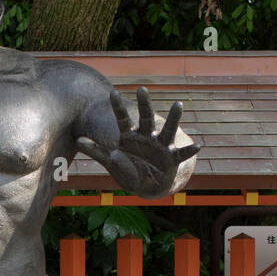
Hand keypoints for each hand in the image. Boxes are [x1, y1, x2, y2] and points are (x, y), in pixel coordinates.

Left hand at [76, 87, 198, 197]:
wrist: (145, 185)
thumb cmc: (128, 170)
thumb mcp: (109, 163)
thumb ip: (95, 151)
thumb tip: (79, 139)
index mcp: (130, 137)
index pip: (123, 120)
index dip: (118, 108)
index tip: (113, 93)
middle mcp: (146, 137)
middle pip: (145, 118)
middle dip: (144, 105)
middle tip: (142, 89)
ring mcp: (160, 146)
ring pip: (167, 130)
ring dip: (173, 118)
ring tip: (179, 105)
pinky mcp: (171, 159)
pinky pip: (181, 155)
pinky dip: (189, 151)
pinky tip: (197, 145)